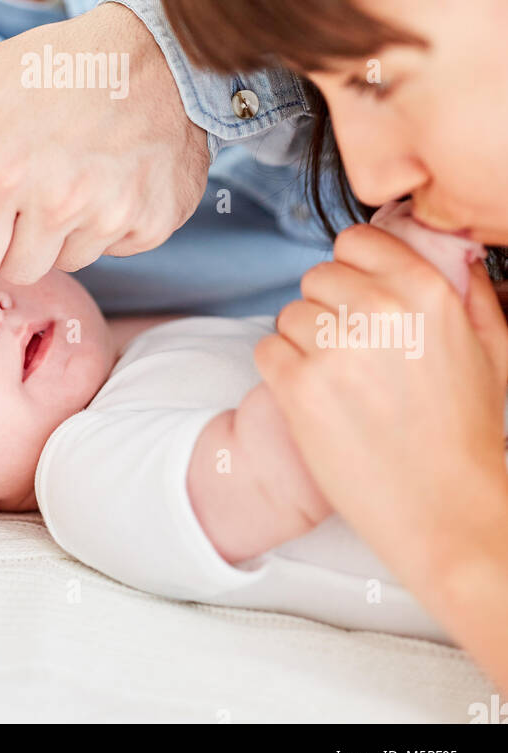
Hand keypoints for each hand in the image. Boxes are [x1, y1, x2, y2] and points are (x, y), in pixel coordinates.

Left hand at [0, 3, 210, 284]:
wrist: (162, 50)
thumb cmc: (62, 62)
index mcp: (6, 173)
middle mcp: (60, 203)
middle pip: (16, 270)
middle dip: (13, 240)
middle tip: (27, 193)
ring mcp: (112, 217)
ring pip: (66, 262)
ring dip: (62, 233)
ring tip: (73, 176)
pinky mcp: (153, 223)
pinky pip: (114, 250)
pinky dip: (109, 225)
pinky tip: (111, 179)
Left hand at [254, 224, 507, 594]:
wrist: (445, 511)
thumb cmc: (468, 436)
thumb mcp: (493, 351)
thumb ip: (472, 294)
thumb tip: (454, 254)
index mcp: (425, 292)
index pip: (356, 240)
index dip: (353, 269)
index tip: (358, 295)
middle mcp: (379, 311)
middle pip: (317, 277)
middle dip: (328, 309)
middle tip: (351, 352)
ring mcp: (335, 349)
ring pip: (289, 314)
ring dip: (304, 342)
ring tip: (338, 382)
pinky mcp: (300, 388)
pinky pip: (266, 350)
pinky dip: (281, 371)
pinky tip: (315, 398)